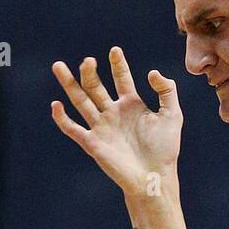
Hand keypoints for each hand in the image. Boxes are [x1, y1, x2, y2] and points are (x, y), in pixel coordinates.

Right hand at [50, 47, 181, 194]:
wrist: (155, 177)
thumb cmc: (165, 150)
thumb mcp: (172, 115)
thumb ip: (167, 91)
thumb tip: (151, 73)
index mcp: (132, 104)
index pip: (121, 78)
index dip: (118, 64)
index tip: (115, 51)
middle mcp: (113, 113)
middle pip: (96, 86)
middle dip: (90, 72)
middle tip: (88, 60)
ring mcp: (101, 127)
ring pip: (81, 101)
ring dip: (69, 84)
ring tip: (58, 66)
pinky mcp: (93, 143)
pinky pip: (73, 129)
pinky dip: (62, 118)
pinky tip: (56, 105)